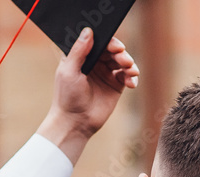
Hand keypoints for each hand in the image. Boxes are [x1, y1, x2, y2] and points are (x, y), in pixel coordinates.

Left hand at [38, 28, 139, 159]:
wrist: (76, 122)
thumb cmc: (67, 97)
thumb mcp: (69, 71)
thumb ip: (79, 51)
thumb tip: (88, 31)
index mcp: (81, 56)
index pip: (97, 42)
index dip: (108, 41)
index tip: (116, 47)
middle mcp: (94, 62)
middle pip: (112, 50)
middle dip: (121, 53)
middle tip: (124, 59)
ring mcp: (105, 73)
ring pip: (121, 62)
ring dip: (129, 64)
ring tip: (131, 71)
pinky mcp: (115, 86)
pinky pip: (127, 76)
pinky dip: (132, 78)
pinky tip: (132, 83)